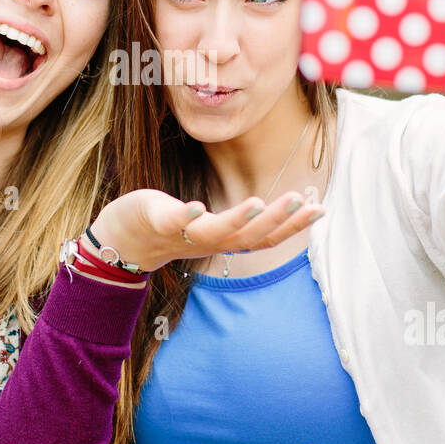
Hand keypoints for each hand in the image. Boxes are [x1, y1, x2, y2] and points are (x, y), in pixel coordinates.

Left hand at [88, 189, 325, 273]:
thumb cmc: (174, 225)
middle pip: (249, 237)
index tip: (321, 209)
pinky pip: (173, 221)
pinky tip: (197, 204)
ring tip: (260, 201)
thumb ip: (241, 221)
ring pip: (217, 231)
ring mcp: (183, 233)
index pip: (265, 237)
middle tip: (304, 202)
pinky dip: (185, 215)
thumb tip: (275, 209)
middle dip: (278, 221)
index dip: (294, 226)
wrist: (123, 241)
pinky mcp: (158, 222)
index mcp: (225, 239)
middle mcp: (209, 241)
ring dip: (239, 219)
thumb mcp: (213, 225)